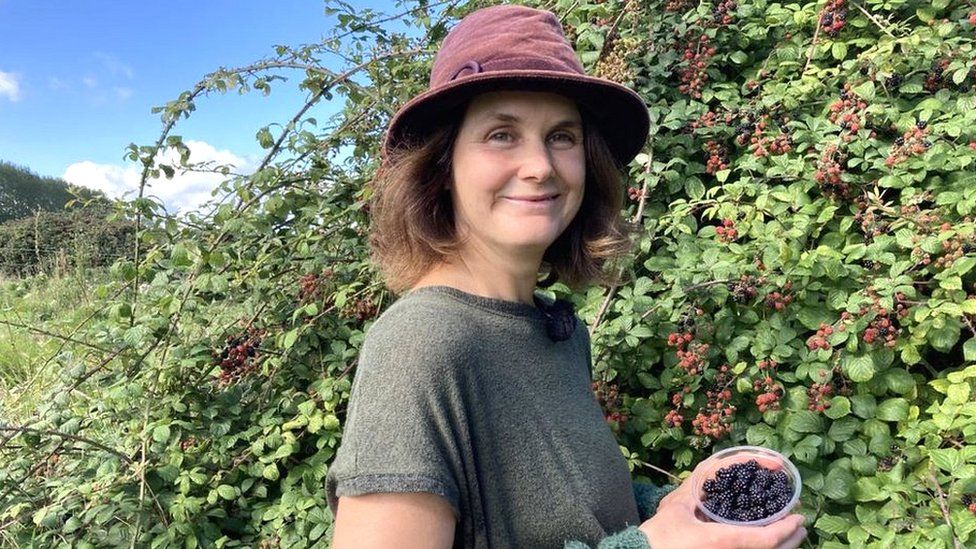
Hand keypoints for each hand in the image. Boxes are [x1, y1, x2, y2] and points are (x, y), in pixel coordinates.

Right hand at [637, 476, 806, 548]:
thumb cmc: (658, 535)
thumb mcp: (677, 507)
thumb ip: (697, 488)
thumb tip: (716, 470)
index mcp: (722, 541)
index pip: (766, 539)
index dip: (786, 528)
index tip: (798, 516)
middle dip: (790, 539)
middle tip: (799, 524)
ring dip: (780, 547)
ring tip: (789, 536)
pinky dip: (762, 548)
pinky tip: (764, 542)